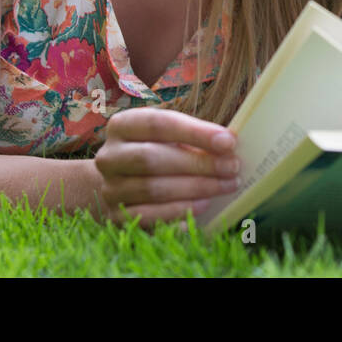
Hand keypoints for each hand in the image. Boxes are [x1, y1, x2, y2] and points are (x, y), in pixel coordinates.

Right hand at [92, 107, 241, 229]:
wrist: (119, 183)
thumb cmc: (154, 151)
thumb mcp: (168, 137)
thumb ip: (193, 137)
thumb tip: (228, 144)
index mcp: (122, 126)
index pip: (158, 124)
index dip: (195, 132)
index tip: (228, 141)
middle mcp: (109, 156)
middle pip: (153, 159)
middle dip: (198, 163)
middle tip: (232, 168)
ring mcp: (109, 188)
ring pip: (153, 189)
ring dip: (195, 189)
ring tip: (224, 186)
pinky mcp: (114, 216)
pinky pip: (148, 217)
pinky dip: (177, 213)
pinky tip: (202, 206)